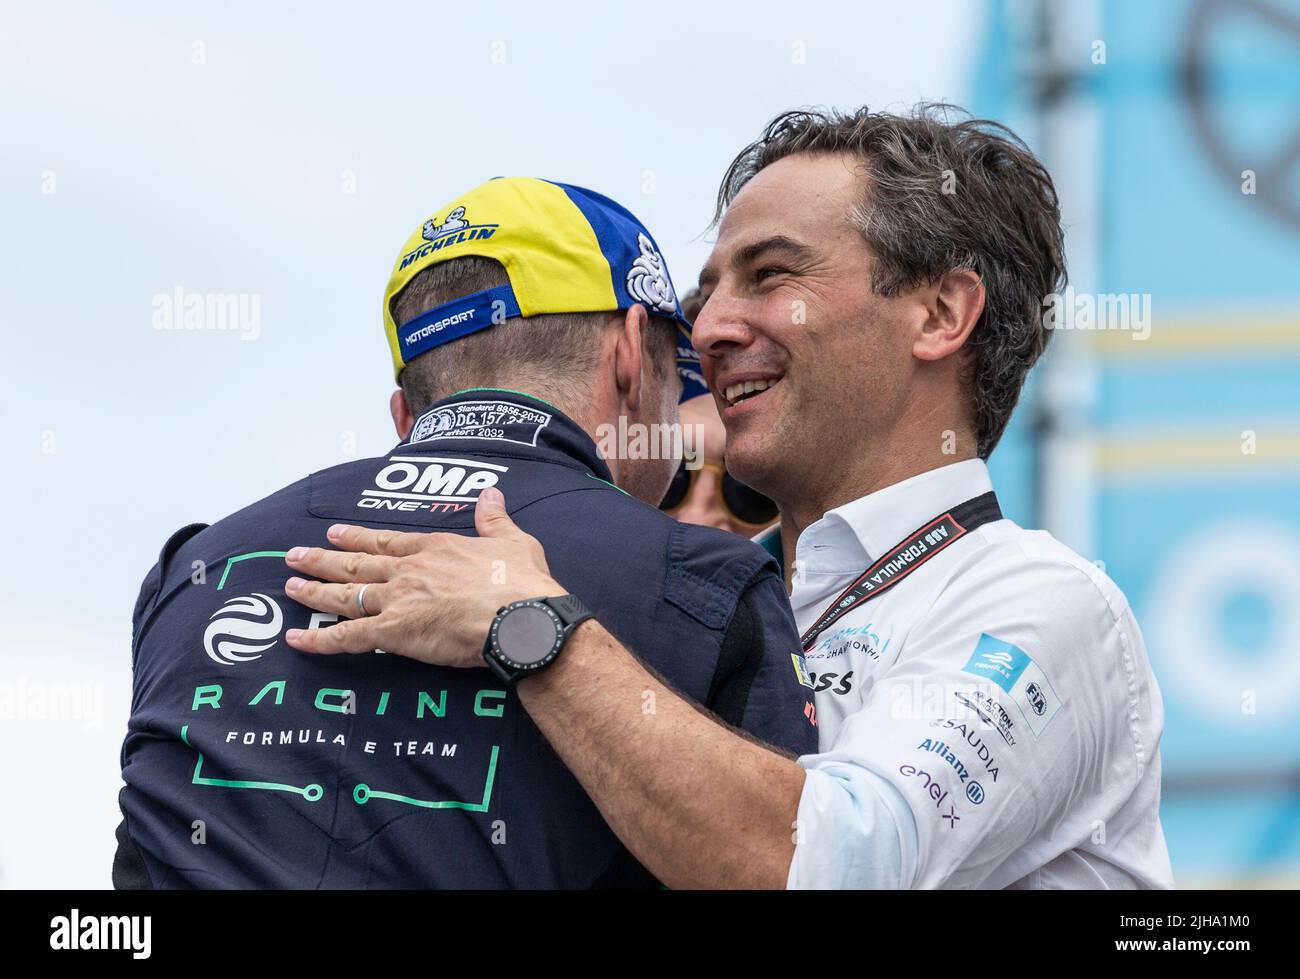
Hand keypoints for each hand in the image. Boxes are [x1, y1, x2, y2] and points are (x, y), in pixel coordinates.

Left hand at [282, 487, 563, 666]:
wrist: (521, 619)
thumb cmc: (522, 584)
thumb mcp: (513, 540)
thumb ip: (494, 518)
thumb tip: (491, 493)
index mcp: (434, 548)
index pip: (387, 542)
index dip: (358, 537)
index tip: (335, 531)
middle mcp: (408, 571)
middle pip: (356, 563)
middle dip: (323, 559)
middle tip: (294, 555)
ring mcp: (397, 601)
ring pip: (344, 595)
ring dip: (314, 590)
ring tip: (290, 584)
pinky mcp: (393, 633)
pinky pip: (346, 637)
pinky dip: (319, 641)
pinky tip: (296, 640)